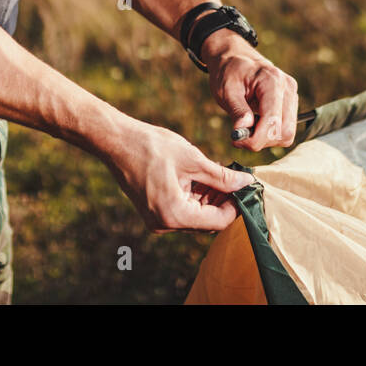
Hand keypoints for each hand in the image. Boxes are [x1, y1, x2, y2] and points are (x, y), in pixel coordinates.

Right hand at [101, 117, 251, 232]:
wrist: (117, 141)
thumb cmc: (152, 147)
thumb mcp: (194, 160)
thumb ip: (222, 177)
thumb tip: (247, 183)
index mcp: (175, 215)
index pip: (218, 221)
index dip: (237, 205)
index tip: (248, 187)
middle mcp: (165, 224)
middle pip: (208, 219)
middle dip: (225, 199)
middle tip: (238, 176)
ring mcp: (158, 219)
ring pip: (196, 213)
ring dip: (211, 195)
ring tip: (222, 171)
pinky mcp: (154, 210)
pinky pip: (183, 207)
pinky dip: (196, 194)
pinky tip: (205, 175)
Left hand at [202, 29, 298, 150]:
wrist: (235, 57)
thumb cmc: (228, 72)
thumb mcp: (226, 90)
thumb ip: (237, 111)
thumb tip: (242, 133)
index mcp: (272, 82)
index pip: (272, 123)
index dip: (255, 139)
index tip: (236, 139)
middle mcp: (288, 88)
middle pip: (284, 132)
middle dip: (261, 141)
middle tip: (240, 135)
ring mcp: (292, 95)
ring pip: (287, 134)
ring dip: (266, 139)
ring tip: (247, 127)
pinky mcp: (290, 102)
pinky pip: (286, 129)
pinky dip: (270, 133)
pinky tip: (256, 123)